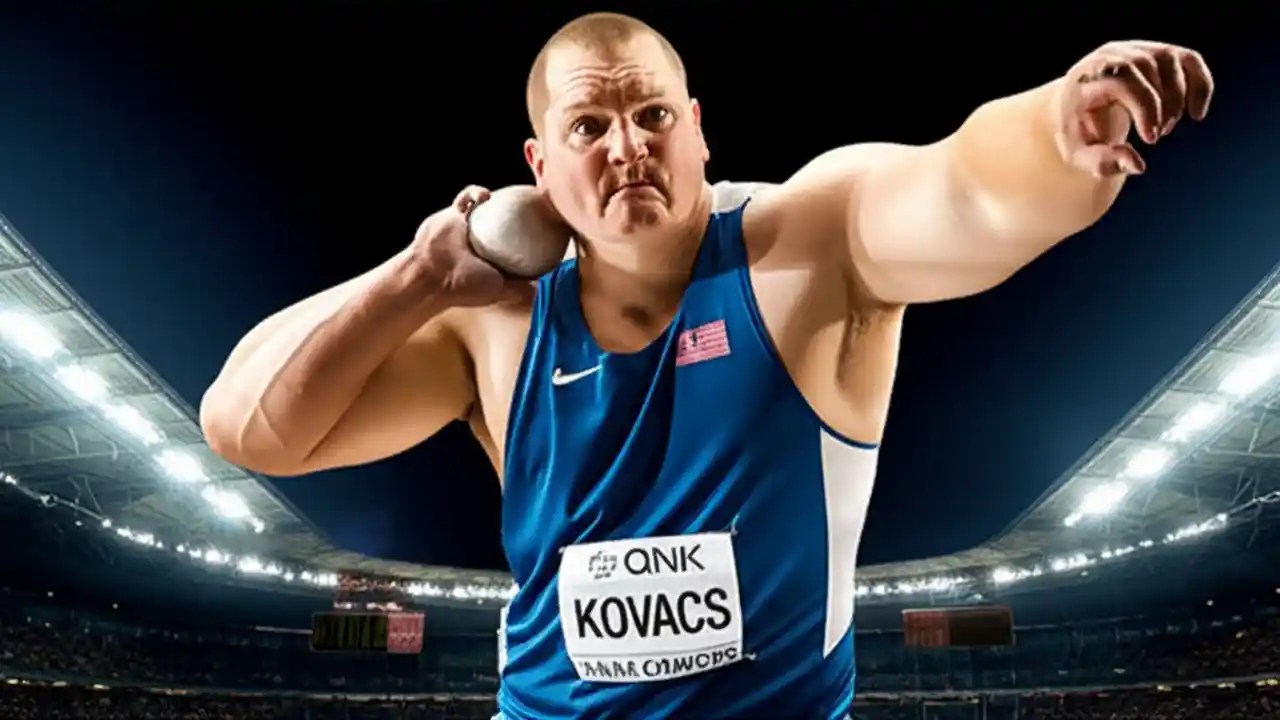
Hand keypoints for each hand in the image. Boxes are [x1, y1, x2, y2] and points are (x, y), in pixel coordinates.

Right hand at [408, 186, 534, 307]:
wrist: (431, 276)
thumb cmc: (465, 286)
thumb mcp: (502, 289)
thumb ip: (522, 287)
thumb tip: (546, 285)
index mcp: (493, 258)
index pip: (517, 242)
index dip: (532, 233)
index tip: (548, 224)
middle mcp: (481, 242)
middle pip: (505, 221)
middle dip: (519, 210)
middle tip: (535, 201)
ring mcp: (467, 227)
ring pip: (485, 207)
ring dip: (498, 199)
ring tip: (514, 194)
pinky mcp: (452, 214)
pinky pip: (465, 197)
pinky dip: (475, 192)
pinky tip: (485, 195)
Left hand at [1054, 41, 1212, 177]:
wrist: (1075, 102)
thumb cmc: (1077, 129)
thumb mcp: (1078, 152)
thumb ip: (1102, 162)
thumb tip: (1139, 165)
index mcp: (1086, 76)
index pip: (1122, 79)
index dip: (1145, 107)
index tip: (1151, 139)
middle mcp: (1110, 55)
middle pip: (1146, 65)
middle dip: (1161, 103)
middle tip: (1160, 134)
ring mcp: (1135, 49)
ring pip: (1169, 59)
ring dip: (1177, 97)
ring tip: (1167, 126)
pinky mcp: (1156, 52)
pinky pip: (1188, 60)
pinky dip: (1200, 85)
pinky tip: (1196, 114)